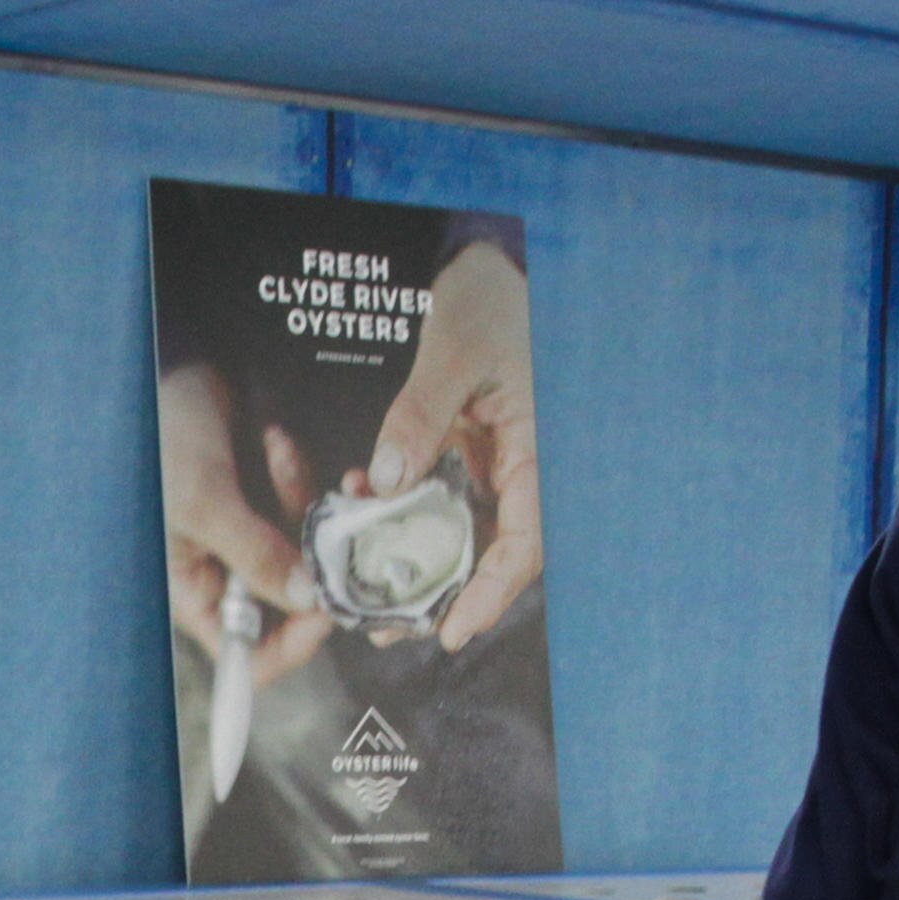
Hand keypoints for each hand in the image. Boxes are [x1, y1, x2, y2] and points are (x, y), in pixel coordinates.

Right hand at [155, 364, 328, 687]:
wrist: (177, 368)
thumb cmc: (164, 436)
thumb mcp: (204, 501)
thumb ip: (255, 554)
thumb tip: (307, 600)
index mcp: (198, 591)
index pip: (250, 654)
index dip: (291, 644)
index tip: (327, 609)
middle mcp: (230, 573)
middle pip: (293, 604)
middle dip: (310, 559)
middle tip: (324, 521)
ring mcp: (256, 538)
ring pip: (309, 552)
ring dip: (303, 501)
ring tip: (276, 452)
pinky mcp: (276, 503)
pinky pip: (310, 509)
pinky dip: (302, 476)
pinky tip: (275, 441)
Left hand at [361, 239, 540, 649]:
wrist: (481, 269)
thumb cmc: (488, 300)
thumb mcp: (454, 351)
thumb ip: (422, 413)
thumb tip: (390, 476)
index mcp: (535, 451)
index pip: (523, 543)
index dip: (491, 594)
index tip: (453, 629)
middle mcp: (514, 468)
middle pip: (484, 555)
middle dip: (436, 596)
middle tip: (384, 624)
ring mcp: (487, 464)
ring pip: (453, 534)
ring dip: (408, 560)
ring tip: (362, 585)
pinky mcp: (460, 455)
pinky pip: (431, 498)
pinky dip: (396, 511)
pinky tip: (363, 500)